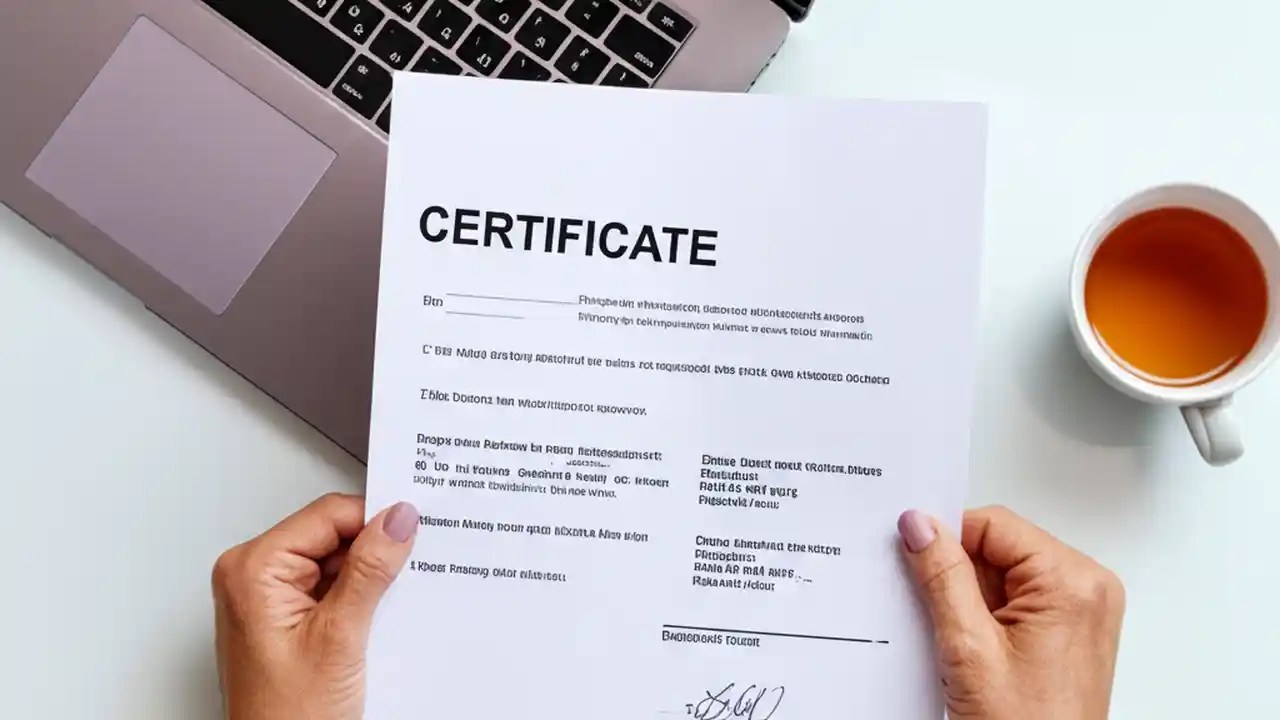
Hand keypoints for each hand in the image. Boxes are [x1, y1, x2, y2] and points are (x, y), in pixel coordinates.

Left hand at [212, 494, 419, 719]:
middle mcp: (252, 577)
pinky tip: (373, 623)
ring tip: (381, 614)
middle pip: (331, 534)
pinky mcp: (285, 618)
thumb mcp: (339, 637)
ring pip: (335, 561)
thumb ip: (370, 571)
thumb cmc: (285, 718)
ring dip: (368, 580)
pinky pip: (330, 588)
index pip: (328, 514)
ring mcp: (268, 598)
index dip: (374, 521)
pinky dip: (359, 600)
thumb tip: (397, 520)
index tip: (412, 532)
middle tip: (403, 576)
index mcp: (252, 569)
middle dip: (372, 553)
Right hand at [897, 506, 1124, 719]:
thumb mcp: (968, 648)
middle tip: (937, 617)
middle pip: (998, 547)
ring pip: (1002, 575)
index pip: (993, 524)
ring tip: (960, 645)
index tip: (911, 557)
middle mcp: (1086, 589)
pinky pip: (1014, 601)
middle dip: (958, 575)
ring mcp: (1080, 612)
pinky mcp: (1067, 632)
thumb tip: (919, 524)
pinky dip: (984, 618)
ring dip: (968, 600)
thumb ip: (942, 576)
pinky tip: (971, 651)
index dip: (947, 539)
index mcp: (1072, 582)